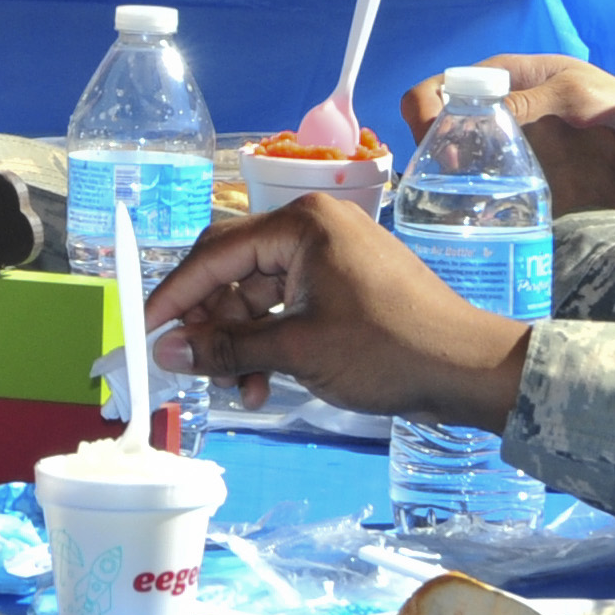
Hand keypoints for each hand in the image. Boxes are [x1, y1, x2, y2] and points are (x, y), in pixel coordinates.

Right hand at [147, 194, 535, 420]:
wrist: (468, 368)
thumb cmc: (387, 349)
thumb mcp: (297, 350)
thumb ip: (226, 348)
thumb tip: (168, 351)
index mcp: (301, 223)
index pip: (215, 252)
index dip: (175, 295)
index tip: (146, 331)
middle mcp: (312, 226)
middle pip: (234, 271)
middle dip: (212, 325)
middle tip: (194, 370)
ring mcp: (330, 254)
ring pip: (258, 296)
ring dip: (242, 344)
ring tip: (244, 391)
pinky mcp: (343, 283)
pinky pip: (288, 307)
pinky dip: (271, 343)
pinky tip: (266, 384)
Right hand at [401, 53, 614, 219]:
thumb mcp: (573, 98)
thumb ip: (523, 107)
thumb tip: (468, 123)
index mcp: (506, 80)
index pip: (440, 88)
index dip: (425, 114)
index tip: (433, 147)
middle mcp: (501, 118)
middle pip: (443, 135)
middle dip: (435, 159)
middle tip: (447, 186)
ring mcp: (513, 160)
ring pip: (463, 174)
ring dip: (457, 190)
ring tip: (462, 210)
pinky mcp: (529, 195)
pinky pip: (494, 204)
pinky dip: (486, 214)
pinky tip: (486, 227)